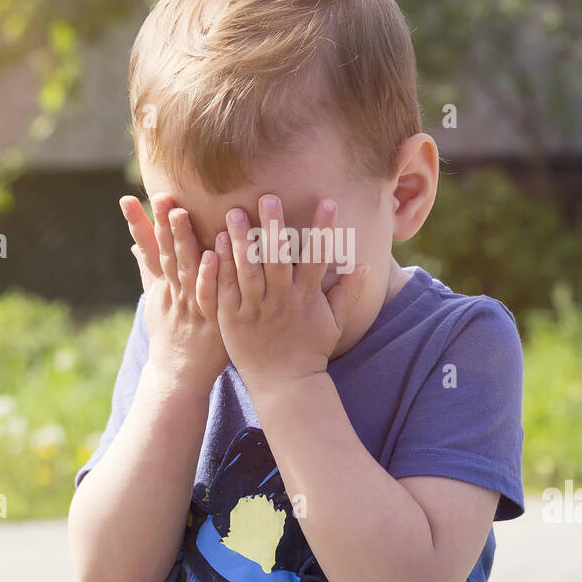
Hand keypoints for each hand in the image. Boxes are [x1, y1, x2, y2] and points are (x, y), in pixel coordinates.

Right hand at [120, 194, 227, 393]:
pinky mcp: (209, 320)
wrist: (178, 376)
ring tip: (181, 213)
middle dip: (162, 224)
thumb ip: (149, 270)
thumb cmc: (171, 334)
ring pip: (185, 269)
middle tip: (160, 196)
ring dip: (183, 241)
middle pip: (166, 253)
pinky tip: (212, 255)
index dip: (142, 223)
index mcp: (163, 285)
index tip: (130, 198)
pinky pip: (208, 296)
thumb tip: (135, 242)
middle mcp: (173, 292)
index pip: (151, 248)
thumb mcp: (156, 301)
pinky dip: (208, 276)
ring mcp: (190, 306)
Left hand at [215, 193, 369, 392]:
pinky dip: (222, 267)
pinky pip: (226, 288)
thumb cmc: (310, 349)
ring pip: (248, 270)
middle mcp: (281, 300)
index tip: (328, 202)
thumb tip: (366, 264)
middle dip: (274, 227)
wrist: (284, 384)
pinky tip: (215, 243)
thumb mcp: (334, 323)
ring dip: (242, 240)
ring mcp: (255, 309)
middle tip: (268, 197)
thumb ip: (348, 292)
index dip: (323, 230)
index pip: (317, 257)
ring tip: (235, 212)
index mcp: (307, 297)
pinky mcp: (232, 317)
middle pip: (278, 258)